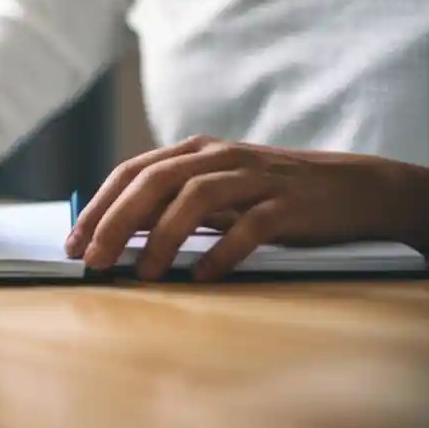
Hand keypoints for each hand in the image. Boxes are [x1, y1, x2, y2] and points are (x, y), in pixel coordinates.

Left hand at [64, 135, 407, 280]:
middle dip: (117, 221)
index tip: (73, 244)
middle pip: (154, 181)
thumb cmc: (271, 196)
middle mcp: (219, 157)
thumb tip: (114, 234)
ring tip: (141, 273)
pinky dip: (221, 251)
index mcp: (194, 152)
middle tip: (94, 260)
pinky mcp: (289, 204)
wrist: (355, 189)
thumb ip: (168, 206)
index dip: (98, 207)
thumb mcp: (215, 193)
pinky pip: (249, 226)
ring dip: (162, 237)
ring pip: (196, 197)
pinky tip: (201, 276)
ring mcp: (255, 177)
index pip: (131, 173)